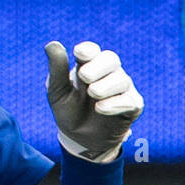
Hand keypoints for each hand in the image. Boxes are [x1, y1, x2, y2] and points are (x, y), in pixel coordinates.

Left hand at [46, 41, 143, 163]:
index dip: (88, 50)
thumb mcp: (58, 92)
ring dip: (105, 86)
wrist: (80, 140)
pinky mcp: (133, 106)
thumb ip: (57, 70)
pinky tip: (100, 108)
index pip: (92, 51)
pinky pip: (129, 100)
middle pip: (111, 59)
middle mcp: (108, 73)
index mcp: (89, 66)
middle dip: (98, 66)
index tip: (79, 53)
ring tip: (92, 94)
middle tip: (84, 77)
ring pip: (121, 79)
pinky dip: (114, 103)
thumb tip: (52, 44)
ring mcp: (122, 88)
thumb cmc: (69, 112)